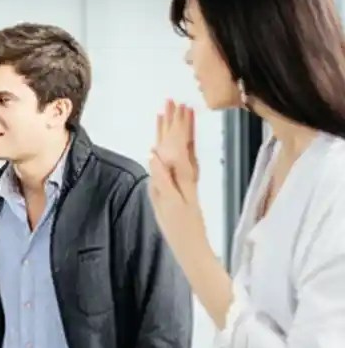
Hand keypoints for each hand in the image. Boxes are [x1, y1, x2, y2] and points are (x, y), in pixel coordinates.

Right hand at [148, 100, 207, 251]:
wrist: (193, 247)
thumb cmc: (179, 229)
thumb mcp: (168, 205)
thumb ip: (162, 180)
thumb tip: (154, 156)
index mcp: (181, 176)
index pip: (178, 144)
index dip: (175, 125)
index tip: (173, 106)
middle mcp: (186, 174)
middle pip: (181, 142)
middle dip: (176, 122)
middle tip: (173, 101)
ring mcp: (186, 180)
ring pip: (183, 149)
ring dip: (179, 131)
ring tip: (175, 113)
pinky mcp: (185, 187)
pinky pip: (183, 161)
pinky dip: (179, 148)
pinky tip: (173, 142)